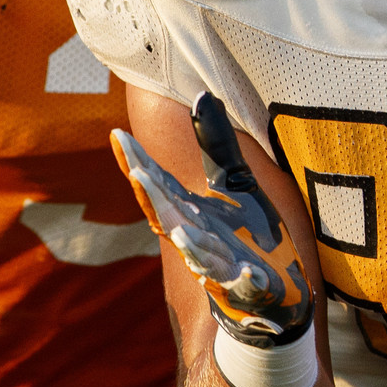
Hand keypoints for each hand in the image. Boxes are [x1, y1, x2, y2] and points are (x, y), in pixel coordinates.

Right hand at [110, 92, 312, 345]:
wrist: (269, 292)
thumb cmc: (244, 234)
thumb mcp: (234, 183)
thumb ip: (215, 144)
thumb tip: (200, 95)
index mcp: (188, 212)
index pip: (156, 184)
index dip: (136, 161)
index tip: (117, 134)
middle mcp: (196, 238)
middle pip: (168, 216)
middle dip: (152, 197)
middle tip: (137, 172)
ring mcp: (220, 265)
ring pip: (199, 255)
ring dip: (189, 244)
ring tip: (178, 231)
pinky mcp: (248, 288)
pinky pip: (245, 286)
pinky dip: (243, 280)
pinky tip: (247, 272)